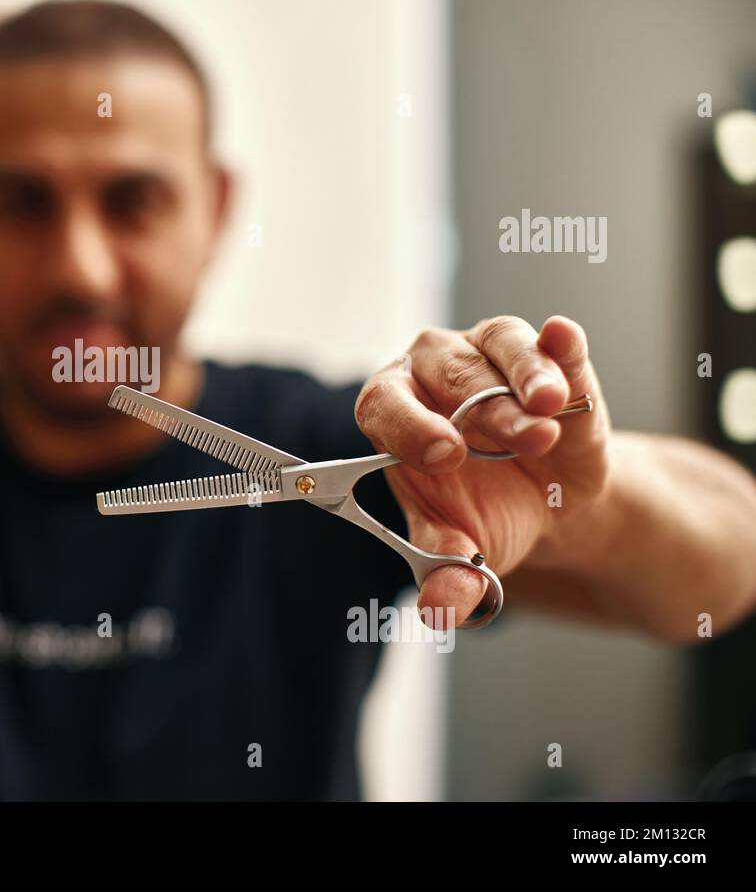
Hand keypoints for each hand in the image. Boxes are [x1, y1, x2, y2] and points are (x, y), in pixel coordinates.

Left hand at [355, 315, 611, 624]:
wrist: (549, 506)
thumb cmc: (485, 515)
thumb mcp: (465, 550)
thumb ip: (448, 573)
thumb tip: (442, 608)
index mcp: (393, 414)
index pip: (383, 406)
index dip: (410, 425)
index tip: (445, 454)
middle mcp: (433, 371)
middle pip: (450, 376)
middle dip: (488, 411)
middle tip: (524, 439)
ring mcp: (487, 353)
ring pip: (500, 349)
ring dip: (527, 379)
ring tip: (549, 412)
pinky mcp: (544, 353)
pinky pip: (549, 340)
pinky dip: (560, 343)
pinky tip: (563, 337)